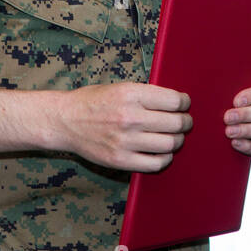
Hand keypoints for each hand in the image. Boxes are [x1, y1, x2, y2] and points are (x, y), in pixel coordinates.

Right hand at [50, 82, 191, 172]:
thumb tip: (176, 102)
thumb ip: (146, 94)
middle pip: (176, 123)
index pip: (174, 101)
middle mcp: (130, 117)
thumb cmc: (93, 101)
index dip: (184, 103)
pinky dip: (165, 158)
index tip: (184, 105)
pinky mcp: (120, 160)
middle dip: (185, 122)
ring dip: (177, 140)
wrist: (64, 121)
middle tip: (184, 122)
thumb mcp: (120, 87)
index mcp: (131, 94)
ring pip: (170, 144)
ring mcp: (125, 141)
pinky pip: (155, 163)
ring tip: (173, 137)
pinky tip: (162, 152)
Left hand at [223, 77, 250, 156]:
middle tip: (227, 118)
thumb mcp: (233, 85)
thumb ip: (230, 82)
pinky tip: (235, 143)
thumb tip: (213, 82)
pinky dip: (249, 146)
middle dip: (246, 115)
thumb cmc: (232, 96)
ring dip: (246, 130)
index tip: (236, 101)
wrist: (232, 117)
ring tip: (229, 131)